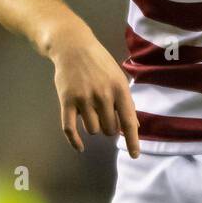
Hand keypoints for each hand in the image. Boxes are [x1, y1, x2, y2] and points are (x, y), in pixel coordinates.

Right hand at [48, 27, 140, 157]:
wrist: (73, 47)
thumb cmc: (99, 62)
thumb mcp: (118, 77)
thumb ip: (125, 101)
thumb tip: (133, 125)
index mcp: (119, 89)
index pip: (128, 121)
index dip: (132, 140)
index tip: (135, 155)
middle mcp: (103, 95)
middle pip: (109, 129)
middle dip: (109, 128)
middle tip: (105, 115)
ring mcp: (83, 98)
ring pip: (92, 130)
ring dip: (94, 126)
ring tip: (91, 112)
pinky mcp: (66, 101)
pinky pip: (70, 128)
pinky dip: (75, 141)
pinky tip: (80, 147)